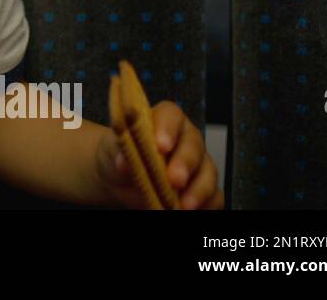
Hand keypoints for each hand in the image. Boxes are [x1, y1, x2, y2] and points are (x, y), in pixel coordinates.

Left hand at [94, 100, 223, 209]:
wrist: (119, 176)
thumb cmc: (119, 154)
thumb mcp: (112, 148)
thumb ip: (118, 149)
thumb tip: (122, 161)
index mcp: (163, 121)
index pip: (171, 116)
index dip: (168, 129)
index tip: (160, 146)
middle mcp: (185, 140)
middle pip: (194, 146)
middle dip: (185, 163)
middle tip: (174, 180)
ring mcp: (197, 165)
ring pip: (208, 172)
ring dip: (199, 189)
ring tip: (183, 205)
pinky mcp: (201, 188)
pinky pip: (214, 196)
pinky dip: (207, 205)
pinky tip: (192, 211)